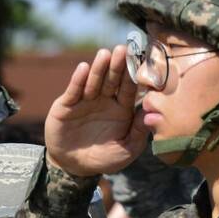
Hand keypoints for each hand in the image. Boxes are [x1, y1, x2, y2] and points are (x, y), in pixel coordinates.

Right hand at [45, 45, 146, 177]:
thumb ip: (139, 133)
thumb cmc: (104, 159)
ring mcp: (85, 101)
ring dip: (99, 68)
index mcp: (121, 109)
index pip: (128, 89)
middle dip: (117, 66)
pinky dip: (78, 80)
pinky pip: (74, 91)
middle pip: (112, 80)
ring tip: (104, 55)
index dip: (133, 76)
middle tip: (123, 50)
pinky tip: (83, 68)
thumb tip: (151, 114)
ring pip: (93, 81)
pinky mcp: (67, 104)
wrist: (73, 167)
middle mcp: (104, 101)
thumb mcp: (126, 150)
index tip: (140, 62)